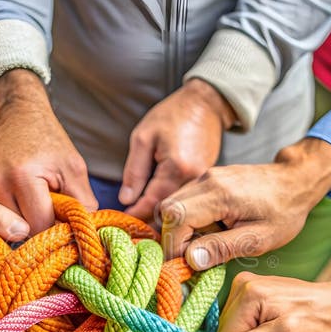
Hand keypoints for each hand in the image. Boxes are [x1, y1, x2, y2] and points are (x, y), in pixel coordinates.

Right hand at [0, 69, 96, 231]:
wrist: (14, 114)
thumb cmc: (48, 139)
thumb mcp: (73, 167)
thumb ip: (83, 203)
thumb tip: (86, 234)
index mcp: (22, 176)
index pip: (40, 226)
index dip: (56, 227)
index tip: (63, 218)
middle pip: (20, 230)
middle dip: (38, 226)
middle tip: (48, 207)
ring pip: (5, 228)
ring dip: (21, 222)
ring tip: (31, 202)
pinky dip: (8, 216)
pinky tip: (18, 201)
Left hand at [120, 79, 230, 221]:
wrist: (205, 105)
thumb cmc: (172, 115)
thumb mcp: (143, 138)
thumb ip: (134, 172)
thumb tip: (126, 200)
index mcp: (177, 168)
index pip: (154, 202)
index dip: (137, 214)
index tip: (123, 222)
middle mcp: (195, 179)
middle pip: (170, 210)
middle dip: (149, 219)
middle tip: (131, 226)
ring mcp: (205, 181)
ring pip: (180, 207)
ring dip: (162, 214)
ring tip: (142, 218)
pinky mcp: (207, 180)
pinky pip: (189, 199)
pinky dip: (174, 204)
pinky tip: (160, 205)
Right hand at [159, 138, 330, 269]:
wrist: (296, 180)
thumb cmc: (284, 212)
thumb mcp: (259, 239)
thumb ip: (223, 248)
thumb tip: (190, 260)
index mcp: (220, 195)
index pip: (176, 218)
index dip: (173, 245)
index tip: (184, 264)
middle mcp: (207, 180)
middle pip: (166, 209)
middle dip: (172, 237)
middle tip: (191, 256)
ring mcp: (205, 176)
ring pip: (171, 203)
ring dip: (178, 228)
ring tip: (202, 243)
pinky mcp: (207, 178)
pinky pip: (183, 199)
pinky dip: (185, 219)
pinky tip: (207, 230)